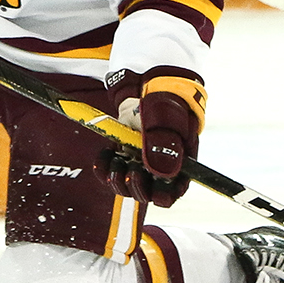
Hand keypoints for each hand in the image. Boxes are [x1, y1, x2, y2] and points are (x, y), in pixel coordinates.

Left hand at [92, 66, 205, 206]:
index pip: (173, 193)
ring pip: (127, 186)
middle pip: (147, 194)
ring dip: (118, 179)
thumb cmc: (164, 100)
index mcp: (179, 162)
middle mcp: (158, 167)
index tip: (154, 188)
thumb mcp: (165, 118)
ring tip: (117, 159)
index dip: (162, 196)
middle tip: (132, 170)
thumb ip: (163, 143)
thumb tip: (161, 174)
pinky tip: (106, 153)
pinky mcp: (123, 155)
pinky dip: (104, 167)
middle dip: (137, 186)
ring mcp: (139, 162)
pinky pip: (110, 172)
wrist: (146, 86)